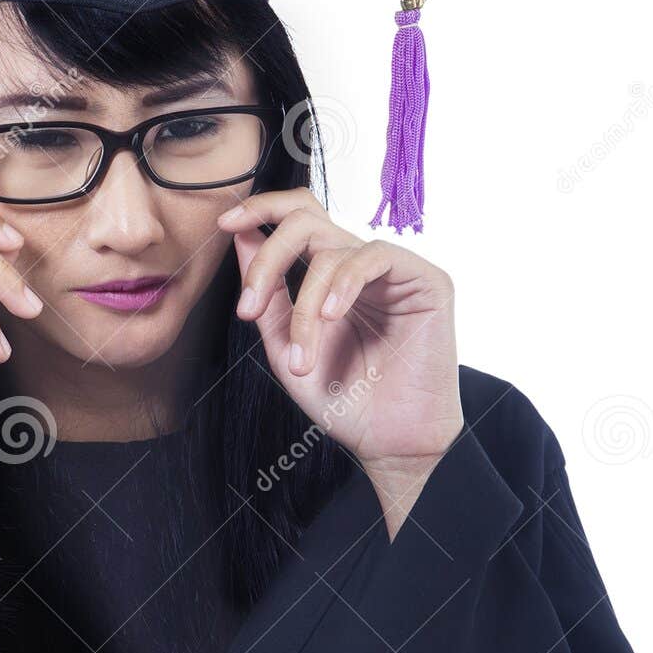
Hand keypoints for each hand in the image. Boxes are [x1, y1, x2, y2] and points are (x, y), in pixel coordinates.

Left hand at [217, 189, 464, 469]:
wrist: (390, 443)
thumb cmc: (345, 402)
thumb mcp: (286, 347)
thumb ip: (268, 294)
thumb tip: (242, 237)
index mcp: (331, 275)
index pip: (299, 218)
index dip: (262, 209)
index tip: (226, 224)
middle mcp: (362, 265)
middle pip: (308, 220)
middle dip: (269, 259)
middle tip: (249, 307)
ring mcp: (395, 271)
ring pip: (333, 250)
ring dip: (306, 306)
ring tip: (302, 357)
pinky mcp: (426, 280)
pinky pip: (375, 257)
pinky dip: (344, 284)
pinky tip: (332, 316)